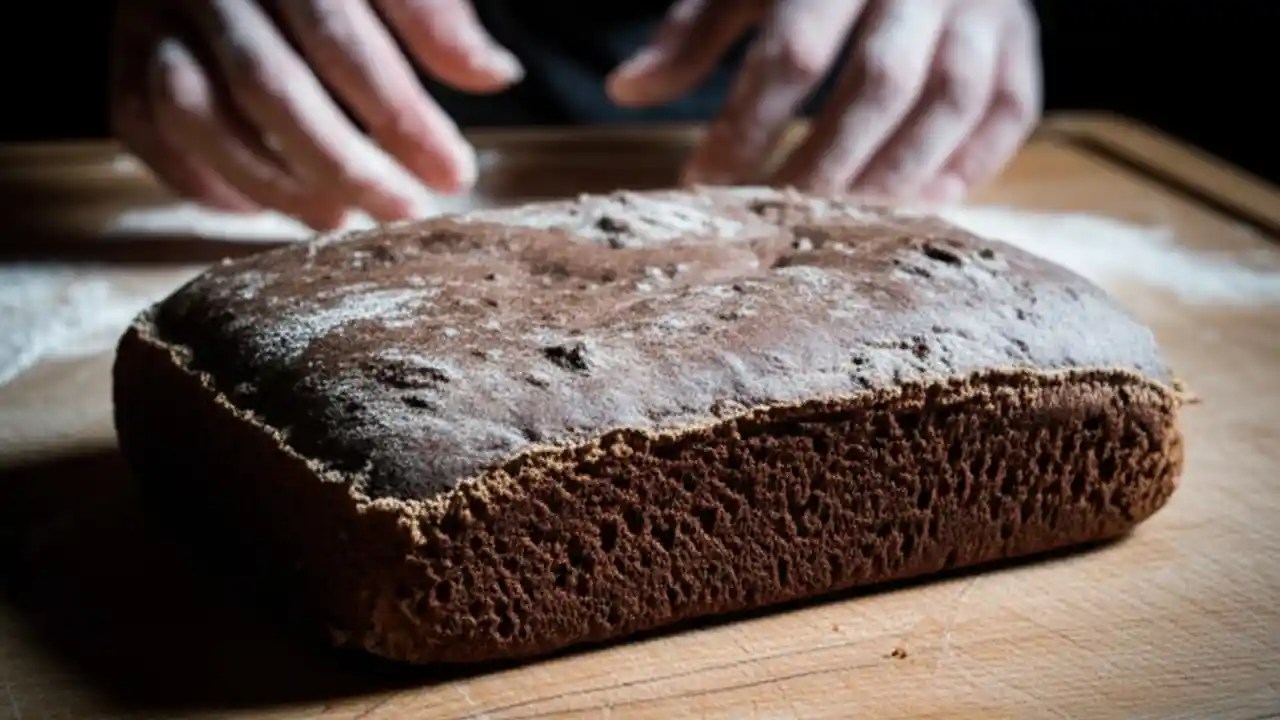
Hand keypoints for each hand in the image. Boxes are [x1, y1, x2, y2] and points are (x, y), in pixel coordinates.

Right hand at [110, 0, 522, 228]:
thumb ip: (434, 12)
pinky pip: (142, 124)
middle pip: (269, 86)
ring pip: (197, 113)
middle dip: (343, 164)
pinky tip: (257, 206)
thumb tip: (494, 74)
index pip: (342, 39)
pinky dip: (196, 176)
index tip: (455, 174)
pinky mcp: (125, 49)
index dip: (401, 116)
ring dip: (270, 182)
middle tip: (403, 212)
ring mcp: (153, 15)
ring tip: (336, 217)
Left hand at [608, 0, 1040, 202]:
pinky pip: (1012, 106)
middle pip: (878, 85)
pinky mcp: (1022, 33)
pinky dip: (971, 162)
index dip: (747, 128)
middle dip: (824, 166)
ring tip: (842, 231)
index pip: (793, 53)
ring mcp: (983, 4)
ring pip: (950, 100)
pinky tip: (920, 206)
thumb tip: (626, 91)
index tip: (701, 185)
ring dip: (896, 174)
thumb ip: (694, 31)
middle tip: (775, 225)